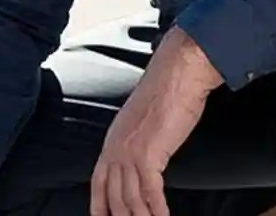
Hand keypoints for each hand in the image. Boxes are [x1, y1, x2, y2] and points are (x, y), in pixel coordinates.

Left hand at [89, 26, 222, 215]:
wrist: (177, 74)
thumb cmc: (167, 92)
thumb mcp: (144, 119)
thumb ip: (139, 138)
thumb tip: (146, 151)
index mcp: (113, 139)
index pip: (99, 181)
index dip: (99, 204)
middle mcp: (115, 147)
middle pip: (113, 196)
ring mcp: (129, 152)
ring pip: (130, 199)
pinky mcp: (148, 154)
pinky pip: (150, 192)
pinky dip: (158, 210)